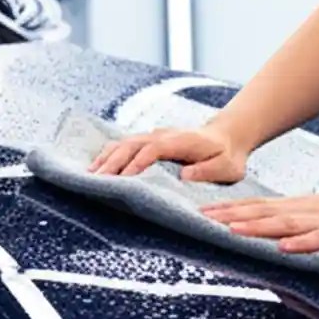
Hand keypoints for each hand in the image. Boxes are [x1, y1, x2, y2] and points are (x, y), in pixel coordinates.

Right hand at [88, 123, 246, 181]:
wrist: (227, 137)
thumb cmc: (227, 156)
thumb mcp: (227, 167)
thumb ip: (208, 170)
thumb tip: (185, 176)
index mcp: (180, 141)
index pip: (153, 149)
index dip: (137, 163)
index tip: (125, 179)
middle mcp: (162, 135)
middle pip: (131, 145)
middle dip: (113, 163)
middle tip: (97, 182)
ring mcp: (154, 137)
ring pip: (124, 144)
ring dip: (106, 159)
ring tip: (90, 177)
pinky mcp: (149, 142)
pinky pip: (124, 146)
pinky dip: (109, 155)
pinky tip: (97, 168)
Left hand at [202, 194, 318, 252]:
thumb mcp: (318, 217)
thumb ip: (290, 224)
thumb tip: (259, 233)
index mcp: (300, 207)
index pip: (259, 205)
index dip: (231, 208)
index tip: (203, 213)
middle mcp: (308, 211)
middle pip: (265, 212)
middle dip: (233, 216)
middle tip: (205, 221)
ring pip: (287, 224)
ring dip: (259, 227)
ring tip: (234, 232)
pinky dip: (303, 244)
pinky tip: (284, 249)